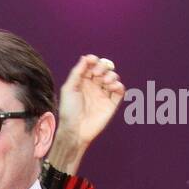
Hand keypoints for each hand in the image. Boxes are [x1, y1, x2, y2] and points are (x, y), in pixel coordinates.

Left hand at [51, 55, 125, 171]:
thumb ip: (77, 72)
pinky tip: (112, 87)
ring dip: (111, 75)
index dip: (94, 60)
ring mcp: (103, 95)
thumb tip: (86, 57)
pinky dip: (119, 85)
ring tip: (105, 82)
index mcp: (83, 82)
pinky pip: (120, 91)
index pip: (92, 66)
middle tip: (97, 74)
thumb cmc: (69, 111)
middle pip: (104, 69)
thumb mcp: (69, 89)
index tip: (93, 60)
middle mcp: (94, 87)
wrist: (75, 131)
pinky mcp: (111, 104)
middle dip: (103, 67)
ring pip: (113, 77)